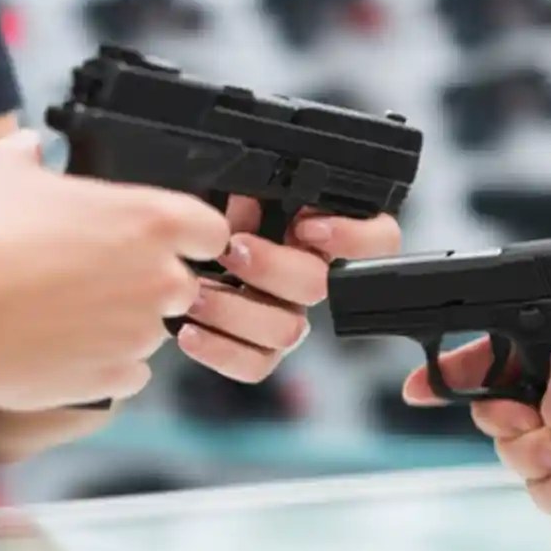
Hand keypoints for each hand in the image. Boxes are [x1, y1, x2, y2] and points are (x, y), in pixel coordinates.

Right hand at [0, 130, 229, 409]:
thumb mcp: (4, 170)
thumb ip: (30, 152)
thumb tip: (29, 143)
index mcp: (152, 220)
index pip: (213, 232)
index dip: (190, 238)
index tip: (167, 244)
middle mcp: (160, 277)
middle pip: (184, 285)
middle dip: (149, 285)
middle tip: (96, 281)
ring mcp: (142, 333)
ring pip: (153, 332)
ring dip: (123, 326)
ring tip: (64, 314)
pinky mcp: (117, 377)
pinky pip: (130, 373)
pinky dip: (105, 365)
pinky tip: (62, 348)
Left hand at [176, 195, 399, 381]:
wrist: (170, 250)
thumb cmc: (205, 212)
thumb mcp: (231, 186)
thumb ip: (253, 188)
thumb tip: (251, 194)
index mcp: (320, 231)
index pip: (379, 240)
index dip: (354, 238)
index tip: (307, 225)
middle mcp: (312, 278)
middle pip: (318, 286)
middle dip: (272, 268)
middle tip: (232, 249)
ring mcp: (289, 317)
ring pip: (287, 331)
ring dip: (235, 310)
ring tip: (195, 290)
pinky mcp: (259, 351)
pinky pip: (255, 364)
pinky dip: (220, 349)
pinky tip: (189, 330)